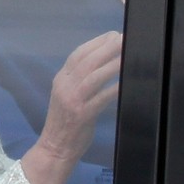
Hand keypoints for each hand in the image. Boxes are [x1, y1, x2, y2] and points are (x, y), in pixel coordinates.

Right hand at [38, 30, 121, 164]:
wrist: (55, 149)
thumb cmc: (65, 123)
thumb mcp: (68, 96)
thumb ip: (80, 80)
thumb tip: (102, 64)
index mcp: (61, 80)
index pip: (77, 54)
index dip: (96, 43)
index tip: (113, 35)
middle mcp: (64, 86)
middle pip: (87, 61)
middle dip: (107, 47)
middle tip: (124, 38)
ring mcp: (72, 100)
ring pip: (94, 76)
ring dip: (113, 63)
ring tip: (129, 54)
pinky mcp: (81, 115)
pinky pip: (101, 97)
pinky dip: (114, 88)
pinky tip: (126, 81)